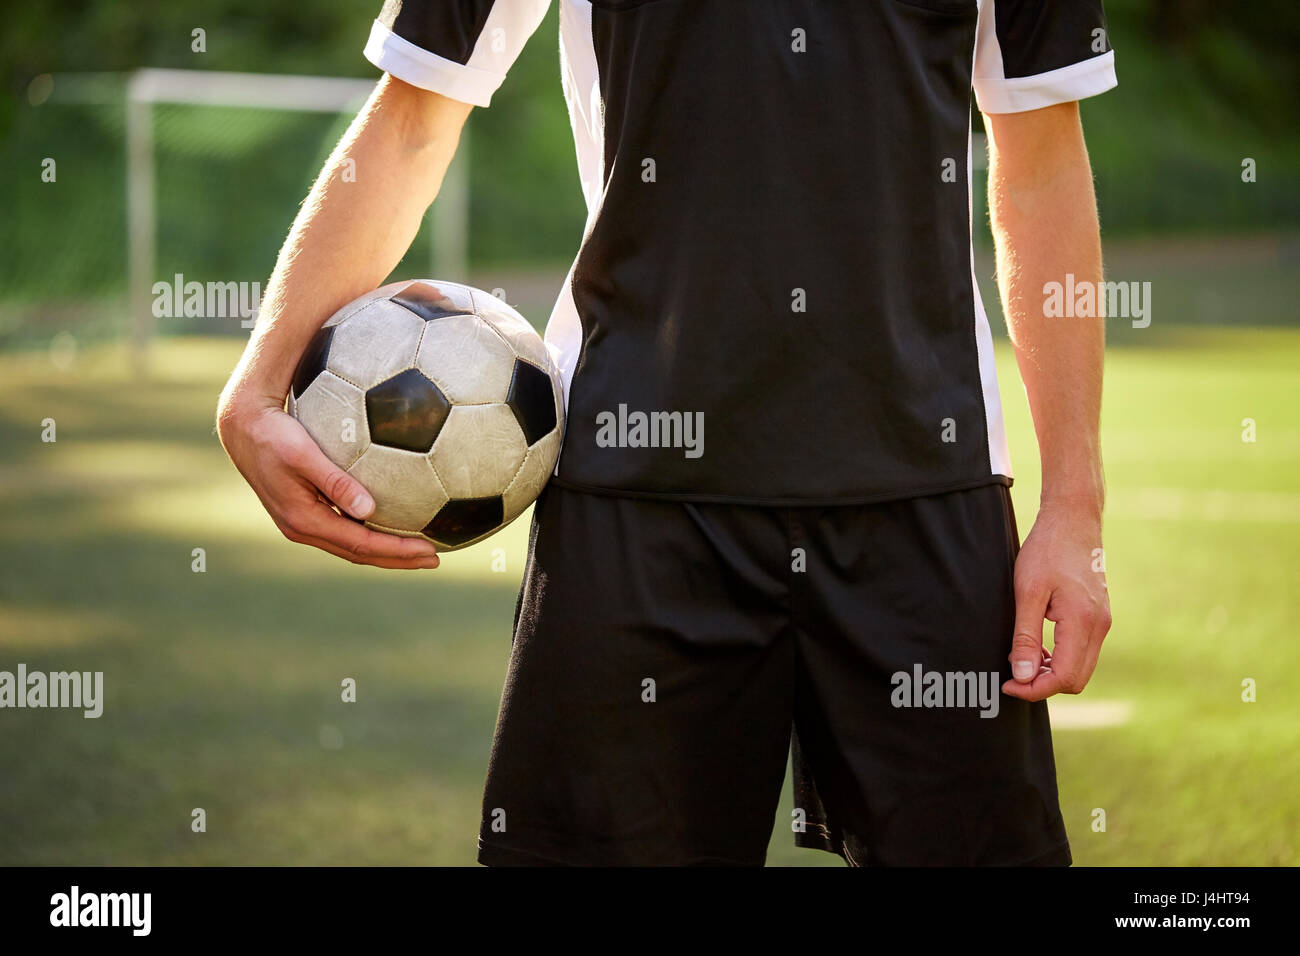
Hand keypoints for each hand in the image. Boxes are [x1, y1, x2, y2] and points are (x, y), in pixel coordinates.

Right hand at [216, 395, 440, 569]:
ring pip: (351, 545)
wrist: (242, 428)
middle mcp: (302, 528)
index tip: (429, 550)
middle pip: (359, 553)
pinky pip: (344, 531)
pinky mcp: (303, 511)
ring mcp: (301, 523)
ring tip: (418, 549)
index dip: (397, 551)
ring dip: (385, 550)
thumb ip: (336, 482)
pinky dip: (369, 534)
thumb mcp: (304, 455)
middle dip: (398, 559)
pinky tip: (389, 525)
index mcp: (304, 520)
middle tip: (435, 558)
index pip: (360, 544)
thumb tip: (370, 510)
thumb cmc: (274, 434)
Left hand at [1002, 502, 1110, 700]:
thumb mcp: (1027, 593)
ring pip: (1081, 668)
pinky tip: (1039, 647)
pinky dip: (1061, 658)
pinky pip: (1083, 652)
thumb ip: (1026, 637)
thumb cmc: (1047, 551)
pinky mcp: (1099, 617)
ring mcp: (1103, 622)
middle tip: (1012, 674)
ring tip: (1022, 658)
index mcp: (1083, 622)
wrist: (1073, 521)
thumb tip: (1022, 676)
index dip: (1034, 689)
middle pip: (1076, 680)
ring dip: (1051, 672)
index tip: (1007, 684)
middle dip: (1043, 685)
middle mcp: (1100, 627)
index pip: (1064, 677)